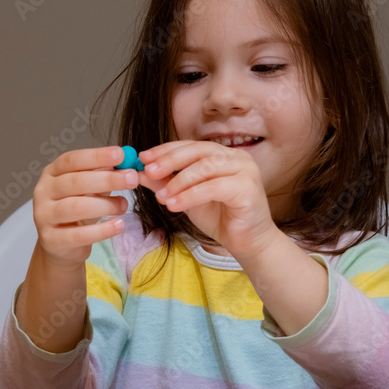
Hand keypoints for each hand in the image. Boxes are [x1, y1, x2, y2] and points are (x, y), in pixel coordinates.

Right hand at [31, 146, 139, 269]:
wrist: (62, 244)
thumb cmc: (77, 208)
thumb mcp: (88, 188)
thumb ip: (101, 174)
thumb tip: (124, 161)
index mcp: (52, 173)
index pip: (72, 160)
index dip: (96, 156)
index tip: (121, 155)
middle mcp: (44, 192)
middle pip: (75, 182)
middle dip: (107, 179)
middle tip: (132, 178)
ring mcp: (44, 216)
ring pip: (76, 207)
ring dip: (106, 205)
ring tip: (124, 205)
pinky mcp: (51, 240)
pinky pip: (78, 235)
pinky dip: (102, 230)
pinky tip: (118, 225)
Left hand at [137, 141, 279, 259]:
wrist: (246, 242)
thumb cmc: (220, 217)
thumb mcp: (186, 197)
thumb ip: (166, 183)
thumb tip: (139, 172)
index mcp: (222, 155)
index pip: (190, 145)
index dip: (166, 150)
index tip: (143, 158)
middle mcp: (237, 157)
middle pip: (198, 151)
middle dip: (170, 161)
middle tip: (149, 171)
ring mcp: (245, 170)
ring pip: (205, 168)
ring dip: (179, 182)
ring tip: (161, 197)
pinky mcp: (248, 188)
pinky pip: (213, 187)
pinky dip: (190, 195)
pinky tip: (174, 205)